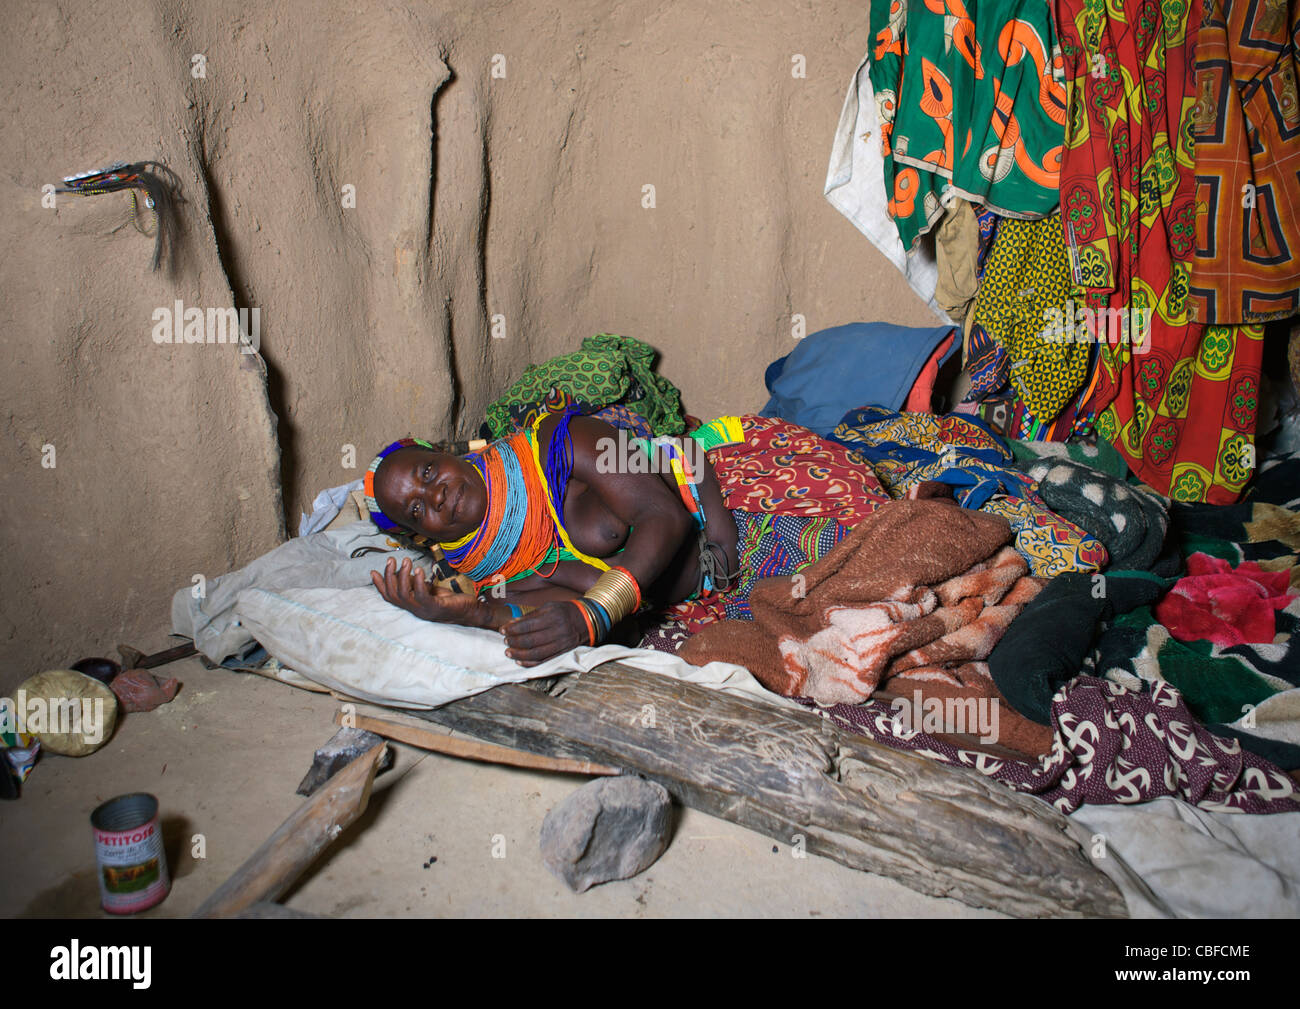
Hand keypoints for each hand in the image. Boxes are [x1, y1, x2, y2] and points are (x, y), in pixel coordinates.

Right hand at [370, 557, 486, 627]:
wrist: (470, 612)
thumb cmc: (450, 601)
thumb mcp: (429, 590)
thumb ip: (416, 584)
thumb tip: (403, 572)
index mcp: (412, 606)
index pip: (390, 597)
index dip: (380, 585)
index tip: (373, 571)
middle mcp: (414, 610)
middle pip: (393, 595)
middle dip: (389, 576)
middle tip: (391, 559)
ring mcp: (424, 611)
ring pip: (404, 595)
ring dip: (402, 576)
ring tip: (406, 561)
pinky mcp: (435, 608)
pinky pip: (421, 596)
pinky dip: (417, 582)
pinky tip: (418, 570)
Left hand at [501, 600, 589, 666]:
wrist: (586, 621)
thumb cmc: (563, 611)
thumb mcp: (549, 607)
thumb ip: (530, 616)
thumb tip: (512, 624)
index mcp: (553, 616)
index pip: (528, 625)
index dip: (513, 629)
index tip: (503, 630)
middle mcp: (558, 631)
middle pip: (531, 640)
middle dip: (515, 642)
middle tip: (505, 641)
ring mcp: (561, 643)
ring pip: (536, 653)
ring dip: (519, 654)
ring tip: (508, 652)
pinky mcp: (563, 653)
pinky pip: (544, 661)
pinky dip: (530, 663)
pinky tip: (520, 661)